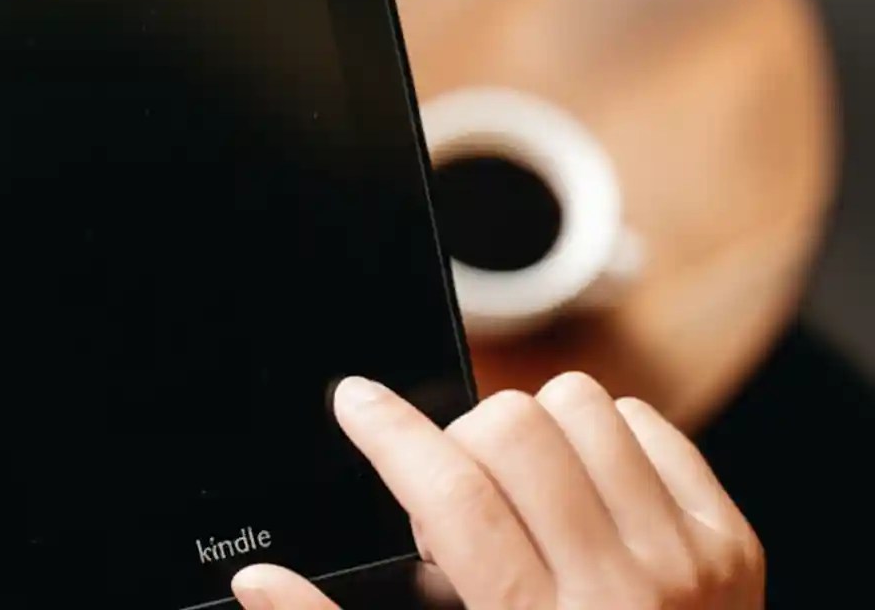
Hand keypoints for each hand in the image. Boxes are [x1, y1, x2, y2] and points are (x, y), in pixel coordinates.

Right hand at [233, 375, 764, 608]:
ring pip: (583, 407)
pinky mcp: (731, 541)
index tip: (356, 400)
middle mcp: (624, 589)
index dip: (388, 432)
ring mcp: (688, 560)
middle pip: (514, 430)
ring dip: (532, 435)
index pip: (452, 493)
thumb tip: (259, 581)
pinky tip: (582, 495)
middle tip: (457, 499)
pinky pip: (648, 424)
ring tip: (523, 497)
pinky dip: (602, 440)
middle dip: (459, 443)